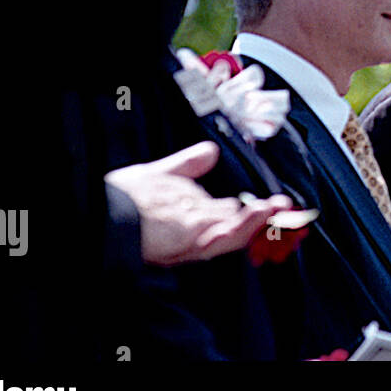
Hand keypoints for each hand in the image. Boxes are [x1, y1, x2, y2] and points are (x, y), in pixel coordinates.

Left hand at [105, 141, 292, 266]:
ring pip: (232, 233)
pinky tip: (248, 217)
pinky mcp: (184, 239)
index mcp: (195, 216)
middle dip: (265, 220)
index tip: (280, 202)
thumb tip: (212, 151)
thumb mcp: (160, 174)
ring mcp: (191, 235)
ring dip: (256, 224)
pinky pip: (215, 238)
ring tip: (277, 212)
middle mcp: (197, 229)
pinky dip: (236, 229)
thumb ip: (188, 165)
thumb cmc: (125, 198)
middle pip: (238, 226)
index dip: (257, 209)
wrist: (100, 212)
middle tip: (291, 210)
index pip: (234, 213)